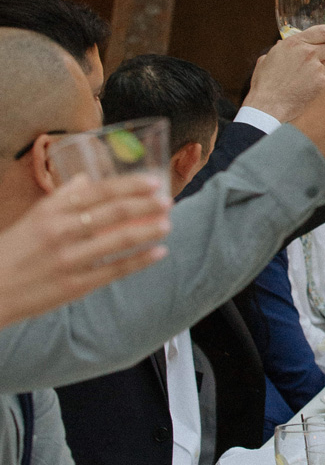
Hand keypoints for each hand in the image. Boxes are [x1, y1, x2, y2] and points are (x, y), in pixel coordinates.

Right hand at [0, 173, 171, 328]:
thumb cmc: (15, 250)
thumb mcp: (34, 216)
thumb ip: (62, 197)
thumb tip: (86, 178)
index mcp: (52, 211)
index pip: (98, 192)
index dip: (129, 186)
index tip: (152, 182)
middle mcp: (61, 232)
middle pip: (113, 213)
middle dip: (146, 205)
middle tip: (168, 200)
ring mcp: (69, 259)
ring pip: (117, 241)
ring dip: (147, 231)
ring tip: (167, 224)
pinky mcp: (74, 285)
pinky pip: (114, 270)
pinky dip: (139, 260)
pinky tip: (158, 252)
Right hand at [244, 27, 324, 121]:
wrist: (267, 106)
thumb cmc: (265, 84)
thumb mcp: (268, 59)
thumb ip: (281, 49)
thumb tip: (284, 45)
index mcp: (295, 43)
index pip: (324, 31)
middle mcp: (308, 53)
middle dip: (324, 56)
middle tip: (313, 65)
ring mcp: (316, 68)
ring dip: (318, 72)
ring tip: (301, 82)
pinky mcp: (322, 84)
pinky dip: (318, 86)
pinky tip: (304, 91)